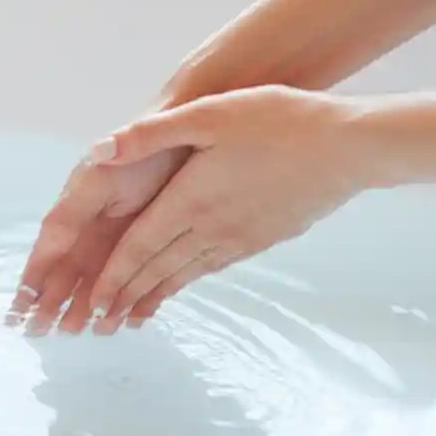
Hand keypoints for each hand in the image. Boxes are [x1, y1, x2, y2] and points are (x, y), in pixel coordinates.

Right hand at [8, 146, 189, 334]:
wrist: (189, 132)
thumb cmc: (144, 150)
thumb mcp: (105, 176)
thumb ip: (77, 203)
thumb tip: (49, 227)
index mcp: (77, 209)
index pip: (50, 252)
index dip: (34, 280)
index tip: (17, 310)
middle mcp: (96, 227)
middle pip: (71, 272)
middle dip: (55, 303)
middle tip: (40, 333)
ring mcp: (125, 237)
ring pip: (102, 280)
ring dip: (91, 307)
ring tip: (84, 333)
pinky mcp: (156, 244)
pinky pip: (140, 278)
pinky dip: (135, 301)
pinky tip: (132, 321)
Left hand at [85, 86, 383, 330]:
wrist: (345, 148)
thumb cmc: (279, 121)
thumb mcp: (211, 113)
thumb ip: (152, 133)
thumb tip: (100, 150)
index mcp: (190, 198)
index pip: (139, 247)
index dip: (110, 276)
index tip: (90, 301)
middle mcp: (211, 226)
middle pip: (156, 268)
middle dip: (123, 296)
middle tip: (97, 323)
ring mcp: (238, 236)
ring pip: (184, 273)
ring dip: (152, 296)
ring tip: (130, 317)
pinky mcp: (261, 238)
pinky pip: (212, 267)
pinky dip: (187, 282)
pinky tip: (180, 284)